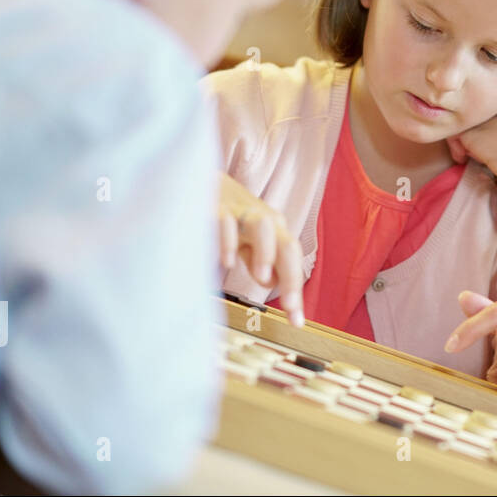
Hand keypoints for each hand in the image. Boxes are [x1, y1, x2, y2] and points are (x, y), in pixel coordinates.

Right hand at [217, 173, 304, 325]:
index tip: (296, 321)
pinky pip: (227, 221)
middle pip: (287, 245)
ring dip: (265, 253)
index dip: (295, 291)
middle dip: (291, 277)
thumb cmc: (229, 214)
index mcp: (274, 231)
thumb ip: (259, 261)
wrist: (201, 176)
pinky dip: (228, 241)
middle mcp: (263, 220)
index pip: (292, 263)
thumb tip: (272, 283)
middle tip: (289, 306)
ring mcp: (241, 211)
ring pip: (263, 227)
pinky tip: (227, 262)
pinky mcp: (217, 206)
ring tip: (261, 278)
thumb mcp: (247, 242)